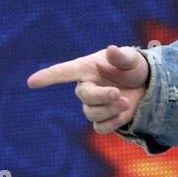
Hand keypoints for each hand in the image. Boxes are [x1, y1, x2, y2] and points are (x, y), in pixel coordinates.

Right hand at [27, 44, 149, 133]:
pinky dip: (112, 123)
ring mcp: (94, 104)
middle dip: (101, 96)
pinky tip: (123, 114)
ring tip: (126, 101)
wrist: (146, 85)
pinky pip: (100, 127)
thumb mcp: (131, 58)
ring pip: (92, 113)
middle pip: (84, 95)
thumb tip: (111, 49)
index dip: (47, 76)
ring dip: (110, 109)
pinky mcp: (104, 119)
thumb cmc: (133, 67)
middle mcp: (86, 86)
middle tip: (118, 93)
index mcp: (86, 68)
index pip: (63, 72)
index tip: (31, 82)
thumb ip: (122, 56)